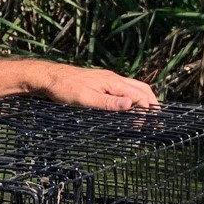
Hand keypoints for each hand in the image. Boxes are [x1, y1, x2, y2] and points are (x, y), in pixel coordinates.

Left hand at [35, 64, 159, 110]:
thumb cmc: (65, 89)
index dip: (146, 110)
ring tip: (145, 115)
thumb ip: (109, 103)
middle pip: (142, 88)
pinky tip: (127, 107)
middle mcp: (114, 79)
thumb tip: (131, 105)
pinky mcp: (102, 82)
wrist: (49, 78)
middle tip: (155, 120)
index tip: (144, 126)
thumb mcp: (86, 99)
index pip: (139, 95)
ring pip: (134, 87)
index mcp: (113, 82)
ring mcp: (108, 79)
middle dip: (151, 103)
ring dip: (142, 100)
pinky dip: (132, 98)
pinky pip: (124, 89)